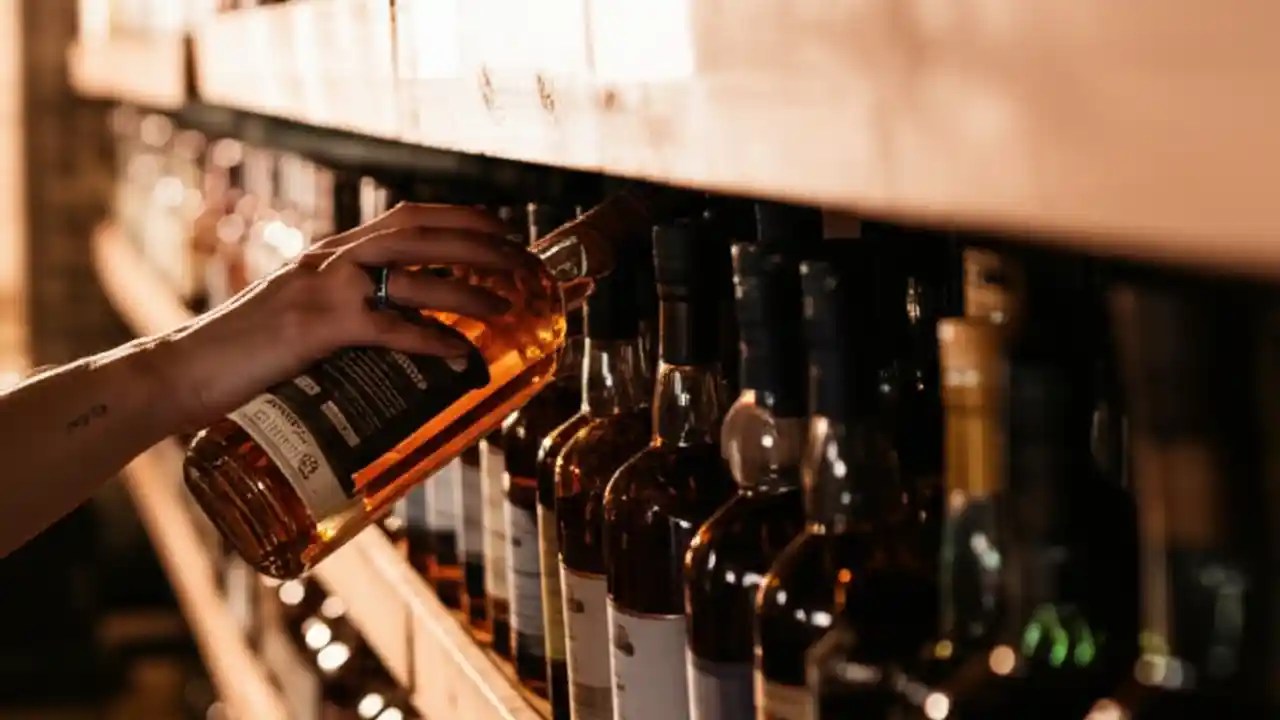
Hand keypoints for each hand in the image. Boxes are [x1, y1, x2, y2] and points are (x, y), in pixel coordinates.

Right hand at [159, 203, 533, 431]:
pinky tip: (463, 354)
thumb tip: (403, 330)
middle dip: (482, 242)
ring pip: (413, 272)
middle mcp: (332, 259)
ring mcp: (323, 289)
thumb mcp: (302, 316)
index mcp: (332, 252)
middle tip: (525, 263)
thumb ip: (347, 311)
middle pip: (422, 231)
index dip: (463, 219)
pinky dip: (431, 338)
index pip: (409, 216)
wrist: (183, 371)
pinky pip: (389, 327)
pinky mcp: (316, 328)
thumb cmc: (246, 353)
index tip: (505, 231)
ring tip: (508, 305)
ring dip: (468, 286)